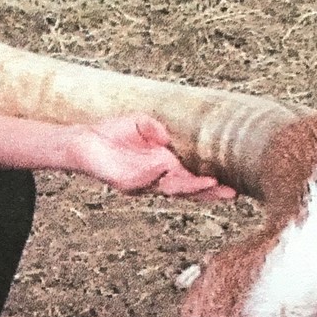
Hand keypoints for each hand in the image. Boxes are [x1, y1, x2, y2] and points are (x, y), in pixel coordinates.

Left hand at [71, 115, 235, 201]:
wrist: (83, 140)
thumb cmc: (112, 133)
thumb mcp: (141, 123)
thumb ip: (157, 129)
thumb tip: (168, 141)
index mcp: (164, 169)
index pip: (192, 181)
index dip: (211, 185)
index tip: (233, 186)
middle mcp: (155, 180)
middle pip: (186, 192)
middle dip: (208, 193)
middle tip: (230, 193)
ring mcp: (141, 183)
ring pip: (169, 189)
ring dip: (189, 186)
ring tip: (210, 182)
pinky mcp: (124, 182)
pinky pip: (145, 179)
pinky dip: (157, 174)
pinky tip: (169, 166)